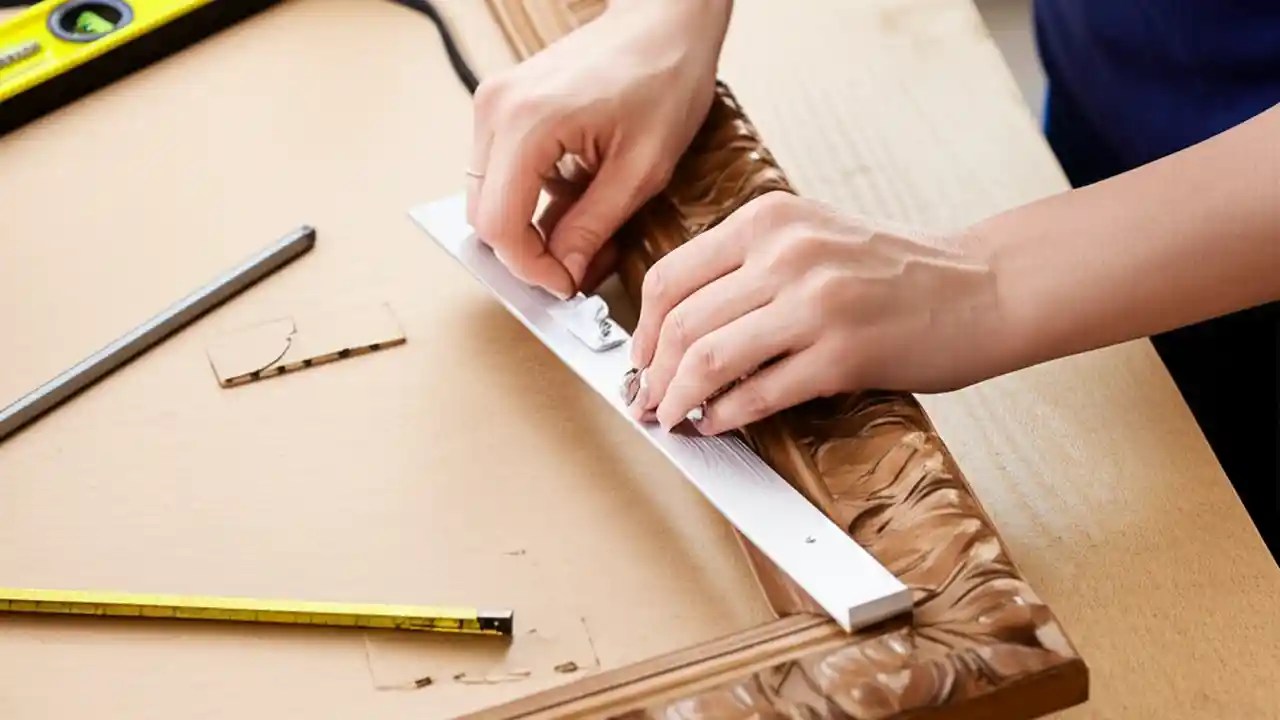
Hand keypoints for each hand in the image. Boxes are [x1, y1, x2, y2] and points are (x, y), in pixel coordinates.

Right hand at [467, 0, 731, 298]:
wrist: (665, 20)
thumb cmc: (663, 75)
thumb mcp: (642, 168)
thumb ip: (595, 226)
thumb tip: (567, 272)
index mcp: (528, 122)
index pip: (499, 225)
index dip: (531, 268)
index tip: (567, 285)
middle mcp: (498, 110)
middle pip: (484, 216)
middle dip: (530, 254)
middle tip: (580, 268)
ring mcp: (497, 105)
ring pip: (490, 197)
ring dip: (532, 228)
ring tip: (589, 233)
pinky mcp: (506, 106)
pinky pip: (503, 172)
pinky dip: (533, 199)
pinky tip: (579, 201)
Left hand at [626, 192, 1008, 434]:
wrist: (983, 286)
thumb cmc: (897, 269)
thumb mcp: (813, 237)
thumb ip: (748, 266)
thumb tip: (679, 325)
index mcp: (770, 219)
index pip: (671, 276)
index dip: (642, 329)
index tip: (639, 357)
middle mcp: (788, 254)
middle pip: (681, 322)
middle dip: (651, 372)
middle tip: (646, 399)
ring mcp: (817, 303)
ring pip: (709, 358)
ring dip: (678, 398)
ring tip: (672, 417)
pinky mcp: (844, 354)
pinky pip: (760, 393)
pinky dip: (726, 415)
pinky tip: (717, 424)